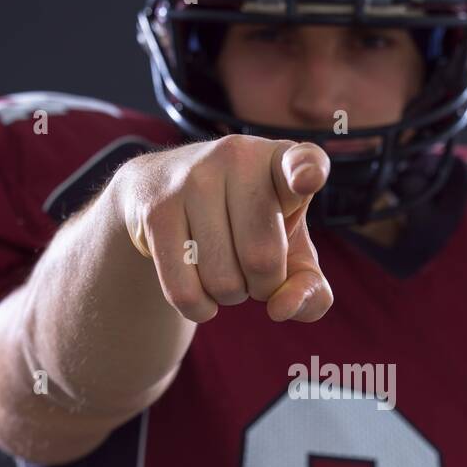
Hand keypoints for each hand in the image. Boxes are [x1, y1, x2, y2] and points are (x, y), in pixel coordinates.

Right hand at [115, 134, 332, 322]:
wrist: (161, 190)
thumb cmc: (245, 224)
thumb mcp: (289, 250)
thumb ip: (309, 287)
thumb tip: (282, 308)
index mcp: (281, 160)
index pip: (303, 163)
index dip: (307, 173)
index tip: (308, 179)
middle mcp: (239, 157)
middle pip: (262, 259)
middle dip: (263, 287)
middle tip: (253, 272)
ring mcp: (193, 179)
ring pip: (223, 281)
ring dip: (229, 296)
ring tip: (223, 269)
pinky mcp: (157, 209)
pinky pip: (185, 290)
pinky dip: (199, 308)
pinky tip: (200, 294)